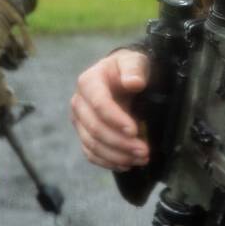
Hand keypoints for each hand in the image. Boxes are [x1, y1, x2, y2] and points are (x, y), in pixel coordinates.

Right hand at [70, 49, 149, 169]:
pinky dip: (108, 162)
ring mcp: (79, 121)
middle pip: (95, 128)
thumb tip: (134, 82)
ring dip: (117, 156)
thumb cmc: (128, 69)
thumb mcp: (134, 61)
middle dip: (120, 143)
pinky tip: (127, 164)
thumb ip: (134, 68)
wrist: (120, 77)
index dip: (116, 119)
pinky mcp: (84, 135)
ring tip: (141, 159)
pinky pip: (91, 154)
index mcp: (89, 82)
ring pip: (92, 145)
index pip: (99, 104)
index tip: (135, 130)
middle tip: (145, 151)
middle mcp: (79, 103)